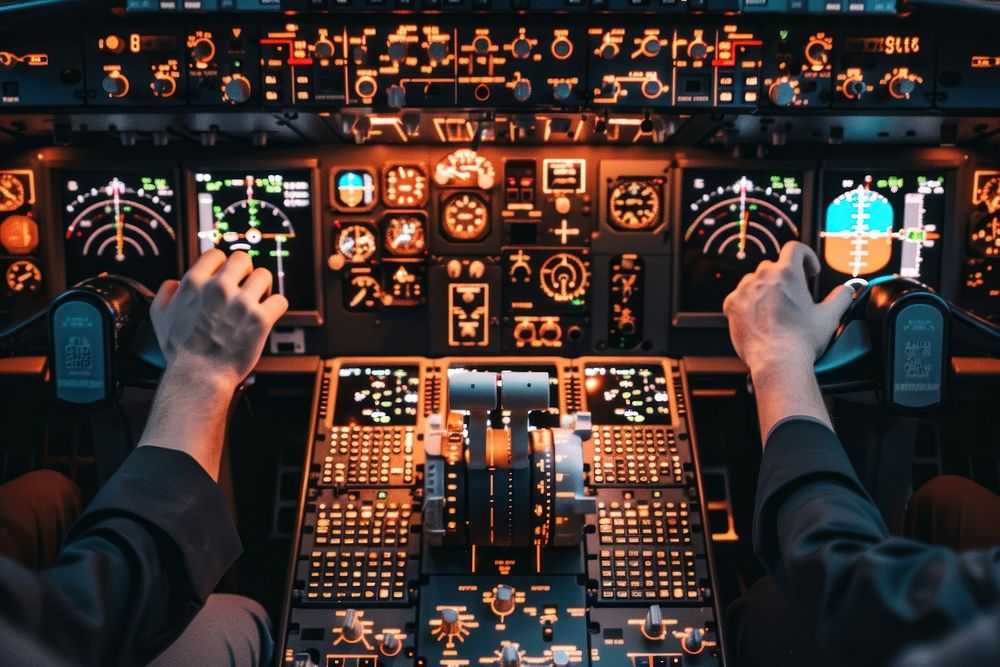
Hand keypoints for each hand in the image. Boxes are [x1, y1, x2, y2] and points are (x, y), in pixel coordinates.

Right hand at [150, 250, 287, 388]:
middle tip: (244, 286)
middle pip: (243, 259)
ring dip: (263, 287)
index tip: (226, 275)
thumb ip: (165, 293)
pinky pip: (280, 300)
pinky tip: (268, 314)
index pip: (216, 254)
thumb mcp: (160, 316)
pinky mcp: (260, 319)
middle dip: (245, 271)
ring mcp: (241, 303)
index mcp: (195, 284)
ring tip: (258, 299)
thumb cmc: (181, 351)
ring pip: (264, 276)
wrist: (198, 376)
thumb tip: (174, 283)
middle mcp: (219, 289)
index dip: (223, 264)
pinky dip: (276, 306)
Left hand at [723, 242, 854, 374]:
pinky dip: (747, 303)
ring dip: (764, 290)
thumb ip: (842, 296)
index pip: (795, 248)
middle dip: (784, 277)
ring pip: (754, 280)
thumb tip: (849, 289)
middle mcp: (763, 277)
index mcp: (787, 273)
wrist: (776, 361)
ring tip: (775, 310)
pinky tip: (759, 317)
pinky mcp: (731, 304)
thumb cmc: (803, 339)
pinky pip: (738, 296)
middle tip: (792, 296)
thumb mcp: (830, 316)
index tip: (809, 270)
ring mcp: (744, 290)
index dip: (805, 256)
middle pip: (773, 266)